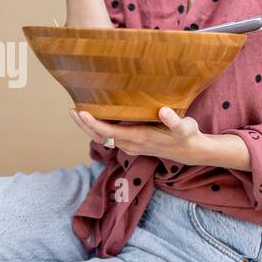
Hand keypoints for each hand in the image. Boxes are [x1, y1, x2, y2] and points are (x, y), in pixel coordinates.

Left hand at [69, 106, 205, 165]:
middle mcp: (130, 144)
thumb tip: (164, 111)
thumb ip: (174, 121)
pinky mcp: (132, 144)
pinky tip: (95, 119)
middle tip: (71, 111)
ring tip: (77, 113)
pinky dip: (99, 129)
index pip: (109, 131)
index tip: (81, 113)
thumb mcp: (185, 127)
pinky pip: (110, 138)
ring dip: (89, 128)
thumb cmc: (187, 136)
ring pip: (103, 138)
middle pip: (100, 137)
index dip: (93, 123)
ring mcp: (130, 146)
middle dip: (84, 125)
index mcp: (138, 138)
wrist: (190, 151)